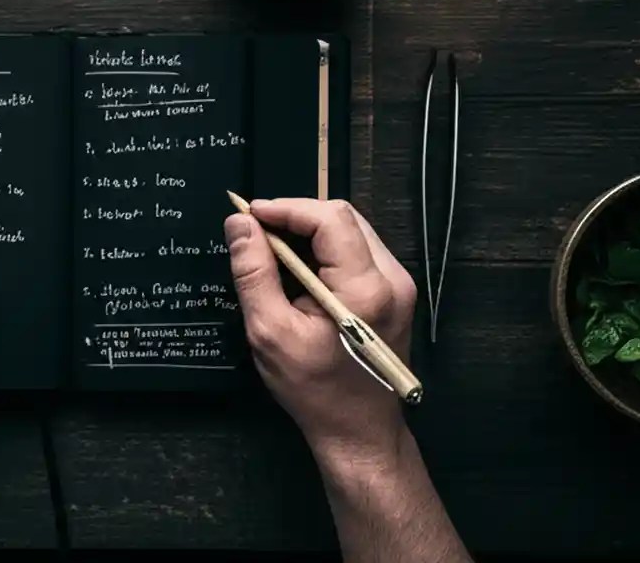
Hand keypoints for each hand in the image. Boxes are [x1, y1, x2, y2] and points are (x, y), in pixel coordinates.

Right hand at [224, 199, 415, 459]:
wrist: (359, 431)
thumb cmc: (313, 390)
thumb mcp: (270, 332)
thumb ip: (254, 273)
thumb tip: (239, 224)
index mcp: (364, 289)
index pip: (330, 219)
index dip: (286, 208)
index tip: (249, 214)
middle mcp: (392, 278)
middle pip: (344, 217)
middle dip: (297, 215)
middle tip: (258, 230)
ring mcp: (399, 285)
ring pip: (352, 230)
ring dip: (311, 230)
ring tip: (274, 247)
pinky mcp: (396, 293)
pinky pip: (359, 250)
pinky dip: (326, 248)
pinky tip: (300, 267)